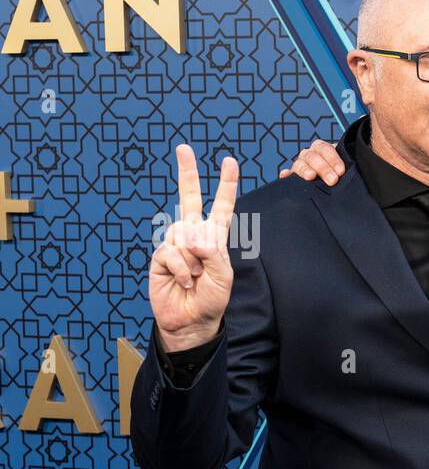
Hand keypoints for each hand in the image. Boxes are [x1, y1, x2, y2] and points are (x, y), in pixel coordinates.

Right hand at [150, 145, 237, 351]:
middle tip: (183, 148)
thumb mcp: (223, 275)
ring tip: (195, 278)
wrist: (190, 320)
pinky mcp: (159, 256)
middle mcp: (193, 235)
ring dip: (192, 260)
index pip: (221, 207)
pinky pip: (171, 252)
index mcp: (214, 237)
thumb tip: (192, 234)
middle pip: (188, 199)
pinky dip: (181, 269)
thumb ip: (213, 251)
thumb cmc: (211, 298)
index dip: (226, 185)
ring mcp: (175, 244)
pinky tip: (183, 281)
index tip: (229, 162)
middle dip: (187, 173)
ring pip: (183, 235)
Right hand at [279, 139, 345, 184]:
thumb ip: (346, 167)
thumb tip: (348, 172)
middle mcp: (310, 155)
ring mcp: (301, 165)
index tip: (341, 171)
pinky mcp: (294, 177)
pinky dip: (286, 174)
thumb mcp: (346, 167)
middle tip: (333, 180)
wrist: (337, 180)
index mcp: (322, 149)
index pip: (324, 148)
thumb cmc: (342, 174)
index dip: (332, 159)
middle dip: (323, 168)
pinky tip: (285, 176)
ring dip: (305, 170)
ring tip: (311, 177)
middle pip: (312, 157)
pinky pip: (288, 174)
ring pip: (300, 164)